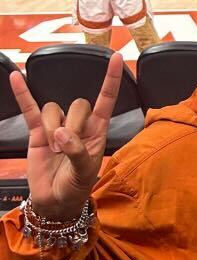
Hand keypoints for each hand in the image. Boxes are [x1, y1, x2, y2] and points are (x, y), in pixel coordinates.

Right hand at [10, 54, 122, 221]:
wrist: (55, 201)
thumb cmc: (76, 186)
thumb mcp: (84, 172)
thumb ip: (77, 152)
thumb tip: (60, 134)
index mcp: (97, 129)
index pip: (106, 99)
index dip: (111, 79)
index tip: (117, 58)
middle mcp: (79, 124)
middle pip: (77, 104)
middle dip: (72, 125)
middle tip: (66, 149)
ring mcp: (57, 126)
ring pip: (54, 109)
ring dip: (52, 128)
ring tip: (53, 150)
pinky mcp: (37, 132)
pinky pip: (30, 109)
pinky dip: (24, 94)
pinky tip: (16, 78)